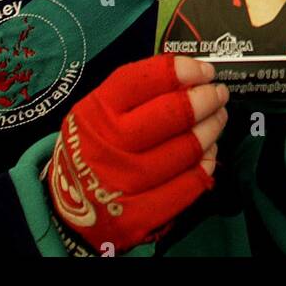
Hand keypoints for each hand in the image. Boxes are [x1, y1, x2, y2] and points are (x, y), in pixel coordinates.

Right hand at [47, 54, 227, 253]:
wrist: (65, 206)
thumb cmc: (93, 145)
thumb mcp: (99, 110)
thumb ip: (138, 93)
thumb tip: (191, 78)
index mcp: (97, 110)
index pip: (143, 80)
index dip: (181, 71)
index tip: (205, 70)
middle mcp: (108, 145)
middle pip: (170, 115)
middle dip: (204, 100)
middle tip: (219, 94)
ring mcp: (123, 182)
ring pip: (183, 151)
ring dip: (210, 131)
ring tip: (218, 119)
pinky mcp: (138, 215)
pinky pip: (185, 188)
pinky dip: (204, 167)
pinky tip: (209, 155)